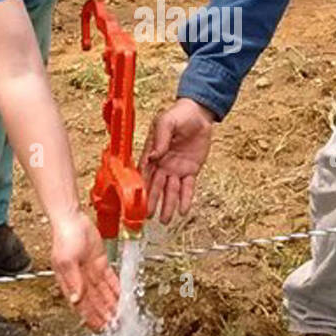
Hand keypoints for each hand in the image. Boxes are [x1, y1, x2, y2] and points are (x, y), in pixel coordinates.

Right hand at [50, 209, 118, 329]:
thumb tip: (77, 299)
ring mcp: (91, 272)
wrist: (72, 218)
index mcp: (69, 282)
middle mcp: (80, 279)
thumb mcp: (66, 260)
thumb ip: (73, 281)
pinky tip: (122, 298)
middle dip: (105, 315)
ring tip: (121, 316)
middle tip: (116, 326)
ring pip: (104, 293)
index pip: (82, 305)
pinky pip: (110, 279)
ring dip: (112, 305)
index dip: (91, 318)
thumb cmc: (64, 237)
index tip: (101, 329)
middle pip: (95, 302)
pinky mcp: (100, 262)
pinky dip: (116, 289)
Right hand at [140, 97, 215, 223]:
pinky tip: (182, 211)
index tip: (137, 202)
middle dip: (152, 202)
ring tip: (165, 221)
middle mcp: (162, 164)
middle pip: (156, 186)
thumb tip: (154, 156)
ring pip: (171, 191)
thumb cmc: (178, 115)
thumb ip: (160, 138)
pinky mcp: (190, 170)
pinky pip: (187, 187)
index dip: (141, 188)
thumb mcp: (166, 122)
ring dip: (167, 205)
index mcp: (152, 153)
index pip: (144, 174)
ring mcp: (176, 169)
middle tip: (148, 217)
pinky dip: (185, 199)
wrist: (199, 114)